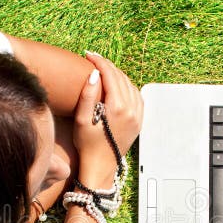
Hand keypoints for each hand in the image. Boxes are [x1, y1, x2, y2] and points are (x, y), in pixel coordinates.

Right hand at [73, 52, 142, 188]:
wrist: (101, 166)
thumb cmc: (88, 145)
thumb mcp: (82, 120)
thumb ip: (88, 96)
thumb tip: (95, 74)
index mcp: (118, 108)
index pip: (110, 76)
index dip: (99, 62)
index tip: (89, 55)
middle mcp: (132, 110)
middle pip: (121, 78)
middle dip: (108, 66)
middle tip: (94, 60)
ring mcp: (138, 116)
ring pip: (130, 85)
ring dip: (118, 75)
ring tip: (104, 70)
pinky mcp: (139, 121)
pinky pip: (137, 96)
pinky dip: (127, 87)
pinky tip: (117, 85)